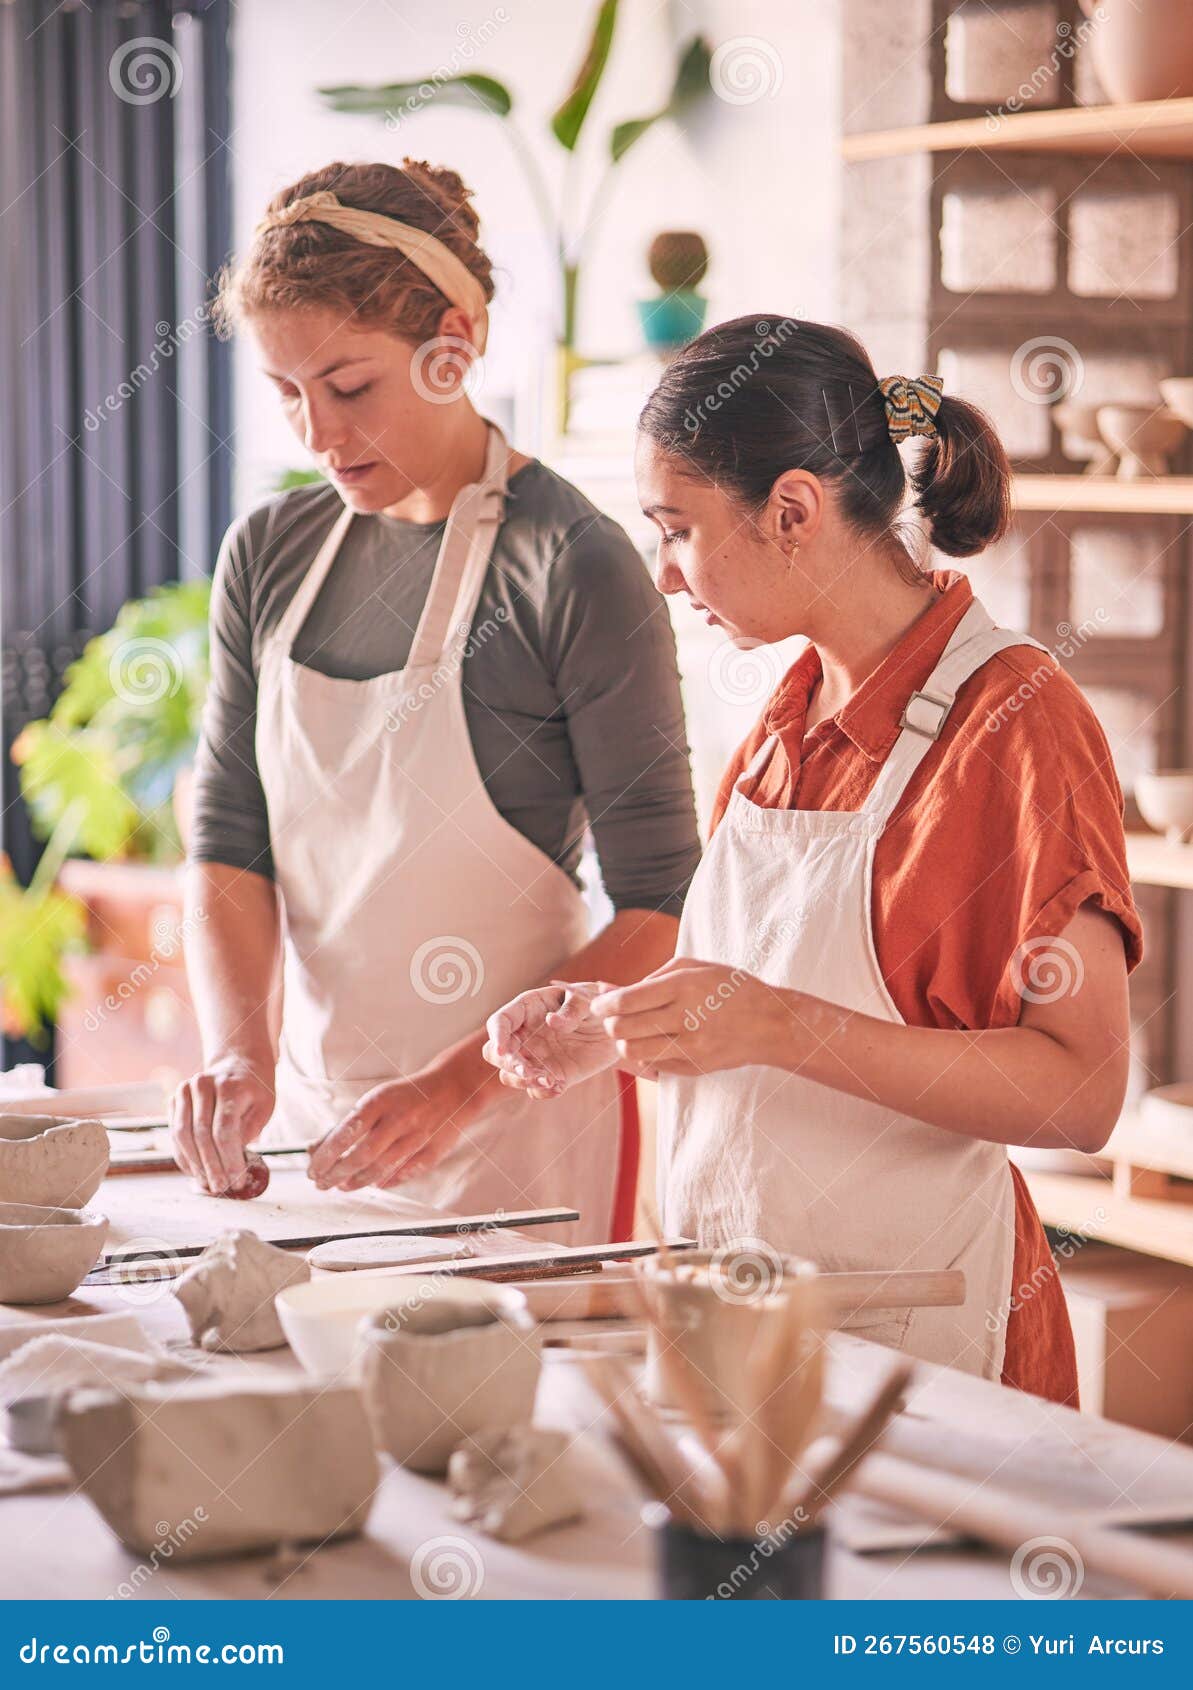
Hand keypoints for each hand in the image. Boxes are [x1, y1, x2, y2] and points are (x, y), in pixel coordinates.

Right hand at [170, 1055, 274, 1193]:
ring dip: (194, 1164)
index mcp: (229, 1086)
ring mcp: (184, 1090)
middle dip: (211, 1166)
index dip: (229, 1160)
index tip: (238, 1179)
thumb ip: (249, 1131)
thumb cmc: (253, 1089)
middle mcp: (202, 1085)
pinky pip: (174, 1133)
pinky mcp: (174, 1099)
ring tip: (207, 1184)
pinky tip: (194, 1171)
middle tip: (221, 1187)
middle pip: (201, 1135)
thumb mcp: (264, 1107)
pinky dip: (183, 1155)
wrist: (236, 1063)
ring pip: (183, 1135)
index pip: (224, 1130)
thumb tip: (232, 1162)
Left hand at [306, 1064, 476, 1191]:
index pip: (345, 1134)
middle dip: (336, 1174)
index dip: (325, 1156)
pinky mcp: (433, 1152)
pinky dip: (385, 1182)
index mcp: (381, 1102)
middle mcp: (399, 1120)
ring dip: (356, 1182)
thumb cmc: (407, 1095)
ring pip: (381, 1170)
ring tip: (341, 1186)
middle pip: (361, 1156)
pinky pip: (404, 1174)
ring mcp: (417, 1138)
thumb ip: (347, 1124)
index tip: (312, 1169)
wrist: (453, 1088)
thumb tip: (315, 1148)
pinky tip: (371, 1184)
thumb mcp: (376, 1099)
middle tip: (322, 1183)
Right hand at [482, 981, 619, 1099]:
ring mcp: (534, 1057)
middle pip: (495, 1053)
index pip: (500, 1022)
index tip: (505, 1051)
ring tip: (550, 1080)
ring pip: (510, 1075)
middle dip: (508, 1064)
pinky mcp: (550, 1075)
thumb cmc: (596, 1004)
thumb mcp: (588, 999)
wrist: (615, 1029)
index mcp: (527, 1009)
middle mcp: (524, 1035)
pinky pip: (535, 1090)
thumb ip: (572, 1009)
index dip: (497, 1036)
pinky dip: (543, 1092)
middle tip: (530, 1072)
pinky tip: (560, 1086)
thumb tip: (551, 1022)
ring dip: (523, 1081)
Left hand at [589, 958, 789, 1078]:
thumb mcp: (695, 968)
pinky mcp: (694, 1066)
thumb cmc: (730, 988)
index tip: (600, 1005)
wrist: (771, 1023)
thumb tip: (613, 990)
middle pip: (623, 1029)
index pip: (626, 1001)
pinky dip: (647, 1054)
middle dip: (611, 1024)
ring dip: (625, 1042)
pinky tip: (656, 1043)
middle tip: (614, 1019)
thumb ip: (653, 977)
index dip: (604, 1005)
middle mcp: (685, 1017)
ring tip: (632, 1034)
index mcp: (682, 987)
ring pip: (633, 1051)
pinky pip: (654, 1064)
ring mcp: (690, 1046)